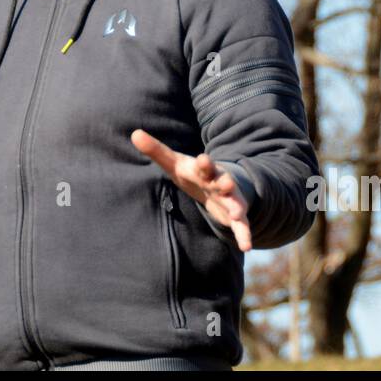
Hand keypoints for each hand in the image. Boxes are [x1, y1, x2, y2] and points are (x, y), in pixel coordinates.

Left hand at [131, 129, 252, 251]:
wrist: (221, 183)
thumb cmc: (193, 173)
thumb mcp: (174, 162)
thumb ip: (155, 150)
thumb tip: (134, 134)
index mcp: (204, 170)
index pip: (203, 164)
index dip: (203, 163)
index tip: (202, 160)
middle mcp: (219, 182)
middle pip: (223, 181)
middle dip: (225, 182)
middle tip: (227, 183)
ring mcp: (229, 199)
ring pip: (235, 202)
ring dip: (237, 206)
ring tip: (237, 213)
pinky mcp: (235, 216)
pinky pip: (242, 226)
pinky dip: (244, 235)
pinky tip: (246, 247)